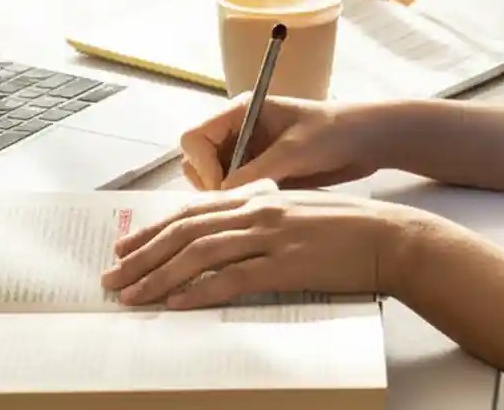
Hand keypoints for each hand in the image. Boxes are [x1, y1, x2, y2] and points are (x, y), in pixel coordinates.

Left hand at [99, 191, 425, 308]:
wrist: (390, 237)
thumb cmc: (349, 229)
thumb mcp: (299, 213)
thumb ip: (264, 220)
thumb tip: (234, 237)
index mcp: (258, 199)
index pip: (192, 212)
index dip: (154, 230)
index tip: (126, 246)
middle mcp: (257, 213)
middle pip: (185, 232)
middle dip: (143, 255)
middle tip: (112, 277)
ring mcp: (270, 238)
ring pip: (199, 255)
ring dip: (158, 276)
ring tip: (131, 296)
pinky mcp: (285, 265)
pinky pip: (231, 280)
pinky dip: (198, 291)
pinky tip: (175, 304)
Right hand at [180, 95, 382, 190]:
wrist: (368, 142)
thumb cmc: (334, 133)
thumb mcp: (295, 150)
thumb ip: (256, 171)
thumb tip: (222, 196)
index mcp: (239, 113)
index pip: (194, 138)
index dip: (201, 164)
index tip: (223, 187)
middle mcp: (237, 133)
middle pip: (197, 162)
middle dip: (210, 184)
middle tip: (238, 202)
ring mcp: (249, 155)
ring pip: (214, 182)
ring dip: (226, 197)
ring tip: (254, 205)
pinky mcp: (262, 175)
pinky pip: (237, 193)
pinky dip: (241, 204)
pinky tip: (263, 210)